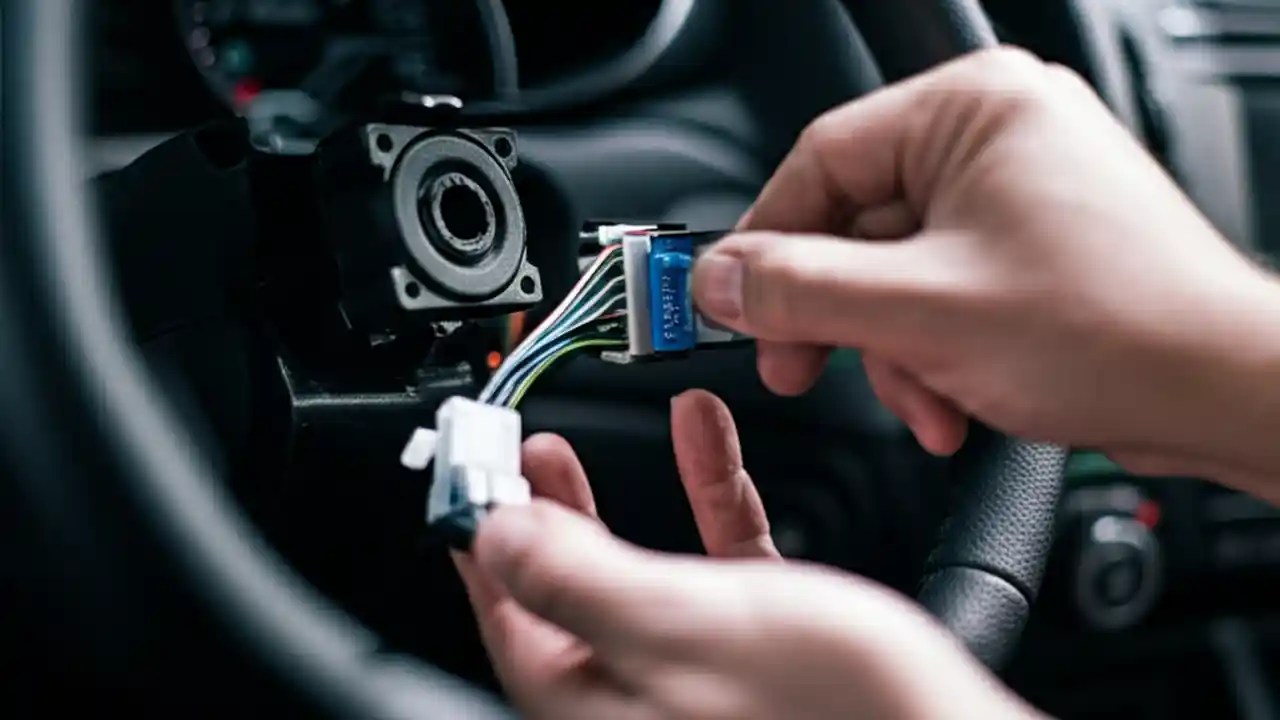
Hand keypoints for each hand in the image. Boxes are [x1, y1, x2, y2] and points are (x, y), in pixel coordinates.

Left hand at [453, 390, 1038, 719]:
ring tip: (577, 439)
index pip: (509, 610)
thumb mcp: (680, 623)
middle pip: (563, 589)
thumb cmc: (835, 710)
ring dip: (610, 494)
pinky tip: (706, 443)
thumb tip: (491, 536)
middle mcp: (641, 696)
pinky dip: (703, 499)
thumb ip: (575, 577)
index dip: (480, 532)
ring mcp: (703, 675)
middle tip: (516, 449)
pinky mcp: (763, 653)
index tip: (467, 469)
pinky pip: (713, 565)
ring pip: (632, 572)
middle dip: (537, 510)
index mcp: (598, 700)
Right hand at [691, 47, 1279, 495]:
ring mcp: (1009, 194)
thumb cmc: (1119, 329)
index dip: (763, 238)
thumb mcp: (921, 312)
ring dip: (889, 350)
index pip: (820, 159)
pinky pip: (933, 292)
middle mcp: (992, 137)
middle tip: (797, 361)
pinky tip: (950, 397)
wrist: (1222, 393)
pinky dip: (928, 351)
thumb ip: (801, 290)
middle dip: (837, 314)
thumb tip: (721, 279)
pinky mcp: (1022, 248)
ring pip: (889, 272)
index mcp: (972, 107)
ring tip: (924, 397)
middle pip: (853, 223)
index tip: (726, 297)